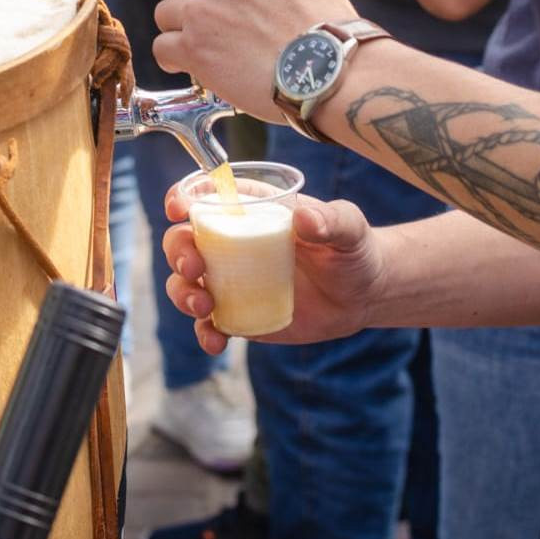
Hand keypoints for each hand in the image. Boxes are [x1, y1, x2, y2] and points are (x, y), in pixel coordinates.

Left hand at [152, 0, 356, 120]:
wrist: (327, 74)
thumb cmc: (325, 25)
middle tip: (202, 7)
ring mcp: (202, 11)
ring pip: (163, 12)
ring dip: (180, 27)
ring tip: (209, 42)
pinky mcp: (193, 50)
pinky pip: (161, 47)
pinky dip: (174, 58)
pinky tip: (197, 64)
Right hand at [162, 185, 386, 352]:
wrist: (362, 296)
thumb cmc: (352, 250)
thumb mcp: (348, 228)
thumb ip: (330, 220)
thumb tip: (304, 217)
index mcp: (249, 211)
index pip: (205, 197)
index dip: (183, 198)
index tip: (178, 209)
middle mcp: (230, 244)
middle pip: (182, 241)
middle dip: (178, 253)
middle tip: (195, 268)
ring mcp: (229, 282)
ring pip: (185, 285)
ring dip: (183, 295)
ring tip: (204, 307)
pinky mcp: (236, 314)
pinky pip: (208, 325)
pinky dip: (205, 333)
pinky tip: (217, 341)